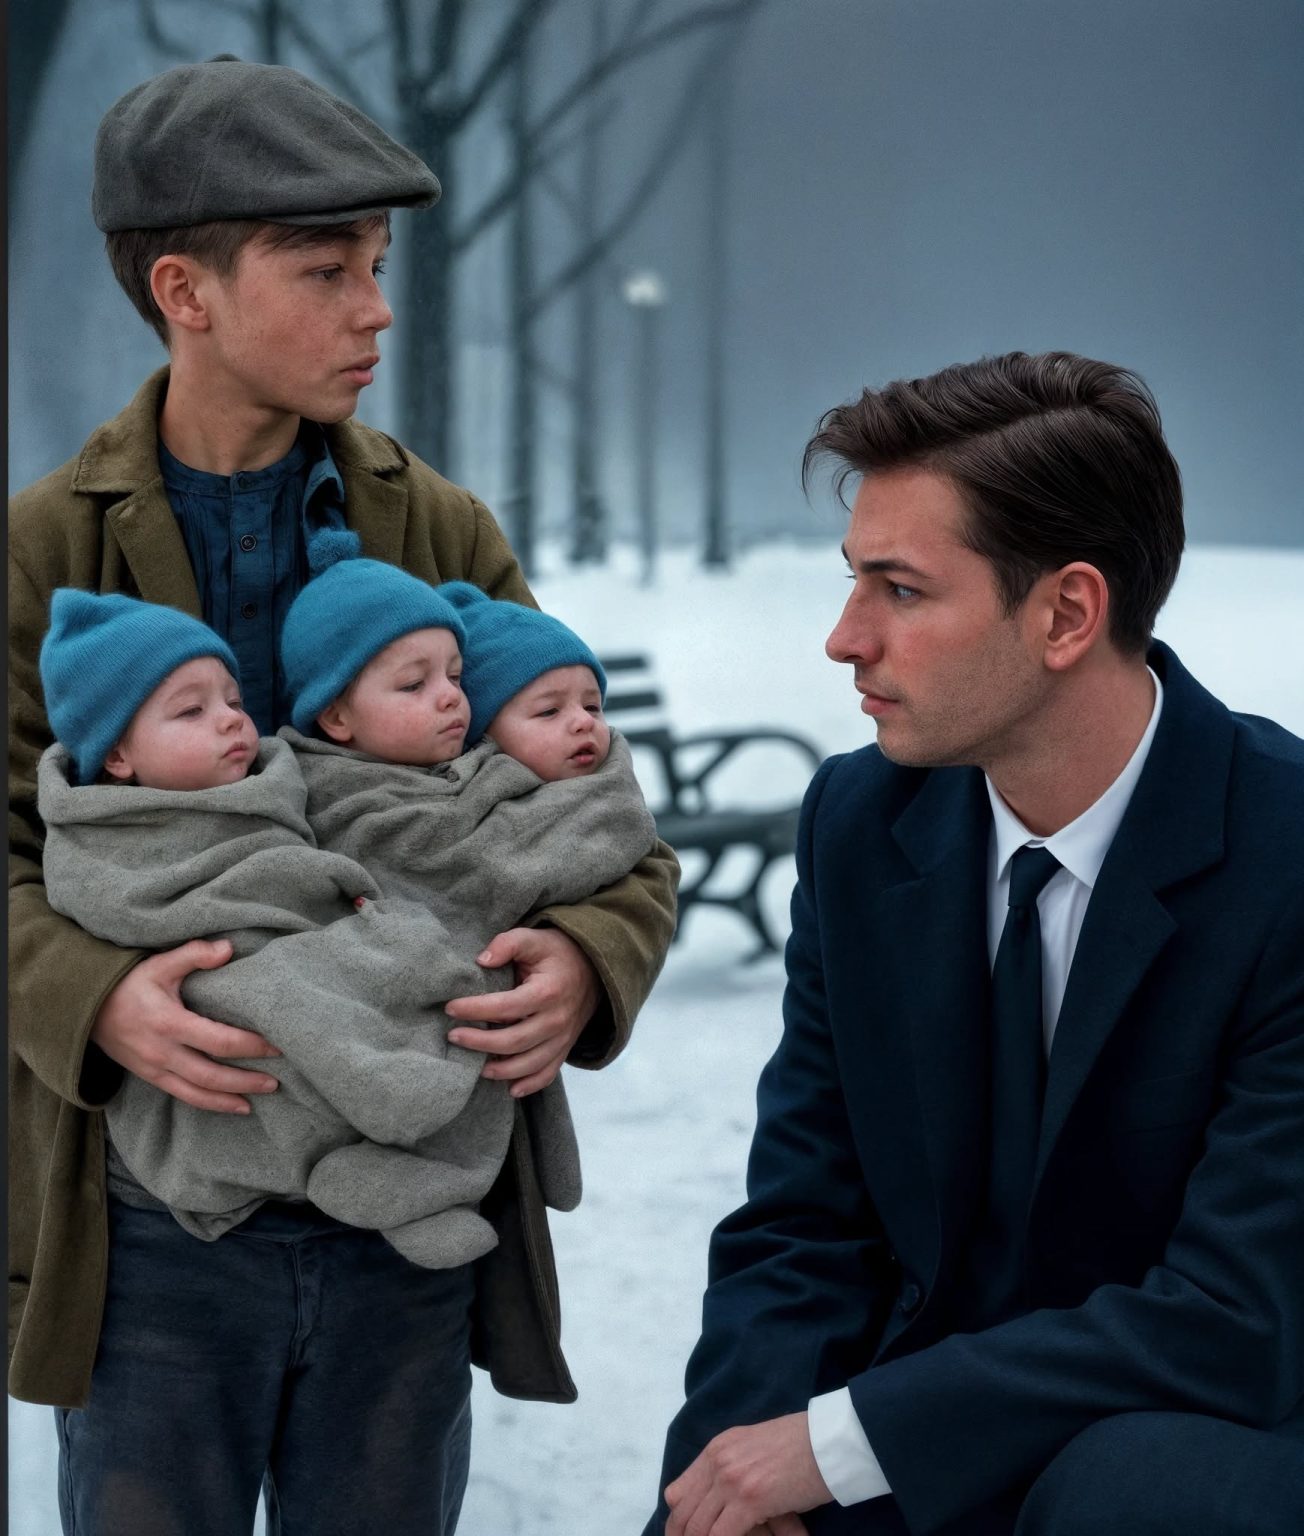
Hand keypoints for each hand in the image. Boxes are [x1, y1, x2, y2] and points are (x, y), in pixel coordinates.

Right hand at [91, 939, 280, 1113]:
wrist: (85, 1009)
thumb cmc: (129, 984)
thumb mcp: (160, 964)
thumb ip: (194, 954)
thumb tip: (228, 949)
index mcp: (169, 1023)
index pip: (219, 1041)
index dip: (250, 1046)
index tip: (277, 1045)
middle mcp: (163, 1052)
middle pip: (212, 1075)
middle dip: (246, 1080)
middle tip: (276, 1081)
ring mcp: (154, 1068)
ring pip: (197, 1093)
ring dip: (229, 1099)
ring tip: (258, 1099)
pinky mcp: (150, 1077)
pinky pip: (182, 1095)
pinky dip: (208, 1103)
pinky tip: (230, 1105)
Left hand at [445, 927, 599, 1096]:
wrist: (595, 970)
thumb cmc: (557, 953)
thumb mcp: (534, 939)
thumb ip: (508, 943)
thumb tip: (481, 960)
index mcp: (547, 992)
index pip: (504, 1007)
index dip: (474, 1009)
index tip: (450, 1008)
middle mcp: (556, 1020)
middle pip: (512, 1042)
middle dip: (479, 1042)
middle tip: (453, 1036)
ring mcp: (562, 1038)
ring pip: (528, 1064)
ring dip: (499, 1070)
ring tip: (475, 1066)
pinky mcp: (565, 1048)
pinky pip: (548, 1074)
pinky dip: (529, 1085)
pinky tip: (509, 1088)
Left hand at [664, 1414, 829, 1535]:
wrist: (826, 1441)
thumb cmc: (798, 1446)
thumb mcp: (751, 1448)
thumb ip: (730, 1468)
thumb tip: (718, 1503)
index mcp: (716, 1449)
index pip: (677, 1492)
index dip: (678, 1521)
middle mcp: (718, 1462)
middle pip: (683, 1513)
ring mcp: (732, 1480)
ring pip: (698, 1528)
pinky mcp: (750, 1499)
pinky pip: (721, 1534)